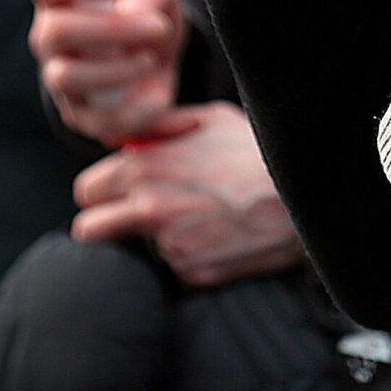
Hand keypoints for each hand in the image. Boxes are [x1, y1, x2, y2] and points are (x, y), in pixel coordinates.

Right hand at [26, 0, 188, 145]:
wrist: (162, 56)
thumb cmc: (149, 11)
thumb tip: (134, 11)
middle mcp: (50, 39)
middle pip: (55, 30)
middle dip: (113, 28)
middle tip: (157, 27)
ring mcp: (60, 79)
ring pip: (66, 77)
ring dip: (119, 69)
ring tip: (151, 60)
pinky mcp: (82, 116)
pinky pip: (99, 119)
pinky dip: (138, 110)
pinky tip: (160, 96)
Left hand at [70, 102, 303, 287]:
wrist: (303, 192)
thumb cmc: (258, 149)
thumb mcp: (209, 119)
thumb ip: (161, 128)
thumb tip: (130, 138)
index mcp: (144, 167)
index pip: (87, 191)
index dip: (103, 191)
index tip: (120, 192)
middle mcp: (148, 208)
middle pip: (91, 229)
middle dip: (107, 222)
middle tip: (135, 215)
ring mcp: (169, 245)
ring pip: (141, 248)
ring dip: (159, 237)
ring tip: (201, 217)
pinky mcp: (193, 272)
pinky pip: (178, 265)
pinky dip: (191, 254)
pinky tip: (219, 234)